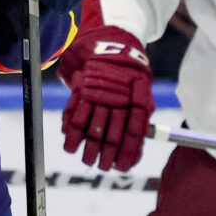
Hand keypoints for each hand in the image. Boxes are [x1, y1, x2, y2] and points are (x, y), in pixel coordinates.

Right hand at [58, 19, 153, 170]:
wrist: (112, 47)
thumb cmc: (130, 76)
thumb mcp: (143, 93)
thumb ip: (140, 119)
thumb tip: (137, 149)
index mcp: (137, 100)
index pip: (133, 133)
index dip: (127, 153)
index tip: (122, 168)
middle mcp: (118, 98)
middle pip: (111, 134)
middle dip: (105, 155)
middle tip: (101, 167)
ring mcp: (98, 94)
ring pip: (92, 127)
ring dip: (87, 148)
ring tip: (86, 160)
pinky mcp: (82, 90)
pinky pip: (75, 115)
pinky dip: (72, 132)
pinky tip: (71, 145)